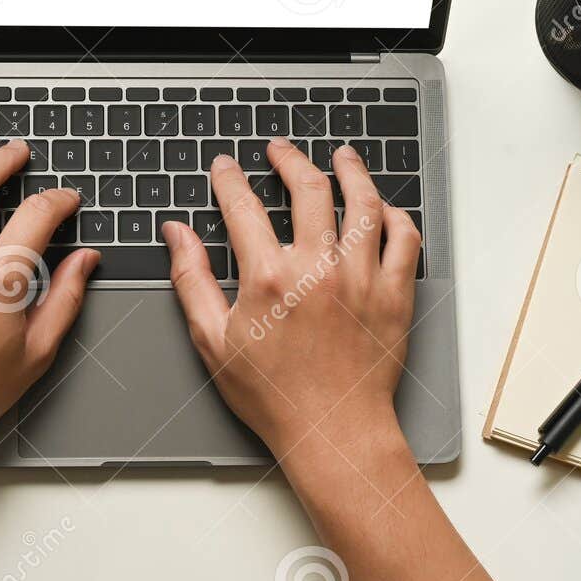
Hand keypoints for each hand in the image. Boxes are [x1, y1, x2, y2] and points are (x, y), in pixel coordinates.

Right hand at [161, 138, 421, 458]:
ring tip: (342, 157)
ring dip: (351, 171)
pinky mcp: (394, 294)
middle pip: (309, 188)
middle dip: (290, 158)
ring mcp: (362, 278)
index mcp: (269, 277)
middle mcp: (318, 268)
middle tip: (280, 149)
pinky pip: (404, 239)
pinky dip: (395, 216)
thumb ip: (191, 279)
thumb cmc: (273, 396)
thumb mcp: (213, 340)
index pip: (243, 205)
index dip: (230, 178)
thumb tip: (177, 234)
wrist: (333, 432)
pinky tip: (383, 207)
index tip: (226, 167)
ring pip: (364, 203)